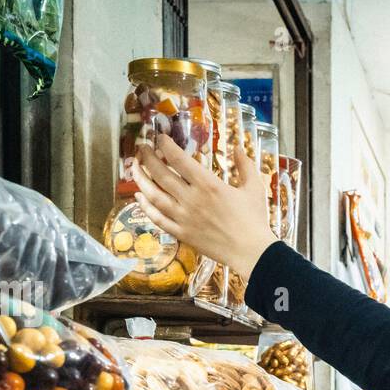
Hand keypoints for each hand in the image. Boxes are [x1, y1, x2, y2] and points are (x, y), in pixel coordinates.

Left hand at [133, 134, 277, 282]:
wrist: (251, 252)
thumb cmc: (255, 220)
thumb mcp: (254, 188)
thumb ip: (245, 165)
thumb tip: (238, 147)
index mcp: (208, 184)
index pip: (178, 158)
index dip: (165, 145)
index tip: (159, 137)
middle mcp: (191, 198)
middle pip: (160, 174)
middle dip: (147, 158)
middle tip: (141, 149)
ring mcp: (183, 217)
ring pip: (153, 195)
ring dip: (140, 180)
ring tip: (134, 168)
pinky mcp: (182, 233)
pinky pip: (157, 218)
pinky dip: (146, 207)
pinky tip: (139, 197)